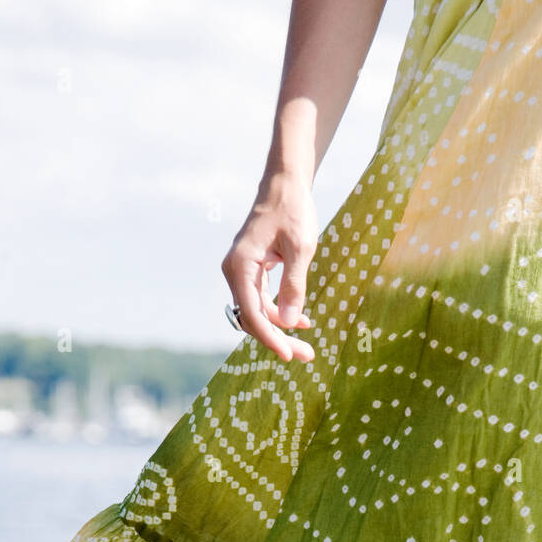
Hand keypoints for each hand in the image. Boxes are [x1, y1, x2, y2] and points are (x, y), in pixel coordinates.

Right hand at [221, 170, 316, 361]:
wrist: (285, 184)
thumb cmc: (293, 211)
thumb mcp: (301, 249)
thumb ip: (294, 285)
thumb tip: (289, 322)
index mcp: (240, 266)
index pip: (251, 313)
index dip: (270, 337)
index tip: (289, 355)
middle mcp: (234, 271)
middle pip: (253, 318)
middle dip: (278, 339)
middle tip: (307, 356)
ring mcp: (241, 272)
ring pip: (257, 312)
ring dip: (280, 330)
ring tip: (307, 346)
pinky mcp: (251, 271)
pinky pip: (261, 301)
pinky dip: (280, 313)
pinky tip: (302, 322)